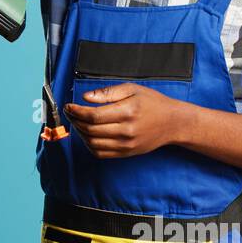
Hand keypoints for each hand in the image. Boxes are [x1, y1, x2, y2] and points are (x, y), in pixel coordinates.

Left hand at [63, 83, 188, 158]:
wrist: (172, 123)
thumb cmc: (152, 103)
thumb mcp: (132, 89)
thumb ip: (107, 92)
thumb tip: (86, 97)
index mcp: (128, 111)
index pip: (93, 115)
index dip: (77, 111)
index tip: (69, 106)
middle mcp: (126, 130)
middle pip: (90, 129)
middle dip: (75, 120)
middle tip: (71, 112)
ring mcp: (126, 144)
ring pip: (93, 143)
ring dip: (80, 133)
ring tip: (78, 122)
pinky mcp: (126, 153)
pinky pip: (100, 153)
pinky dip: (89, 144)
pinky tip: (88, 134)